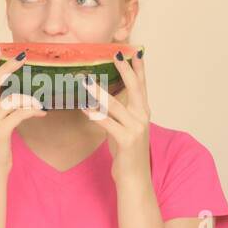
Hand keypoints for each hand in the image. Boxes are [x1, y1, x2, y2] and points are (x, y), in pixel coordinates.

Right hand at [0, 47, 45, 173]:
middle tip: (22, 57)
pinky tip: (42, 112)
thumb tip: (24, 96)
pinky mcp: (0, 130)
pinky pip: (20, 113)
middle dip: (8, 67)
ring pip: (11, 98)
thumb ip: (4, 109)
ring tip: (40, 97)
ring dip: (29, 95)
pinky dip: (33, 110)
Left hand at [82, 49, 150, 183]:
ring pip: (115, 105)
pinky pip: (107, 123)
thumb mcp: (124, 127)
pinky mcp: (126, 139)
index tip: (134, 51)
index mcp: (143, 112)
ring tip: (86, 80)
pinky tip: (84, 107)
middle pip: (134, 88)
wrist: (134, 176)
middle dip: (126, 70)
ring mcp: (136, 128)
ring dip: (99, 91)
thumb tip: (102, 98)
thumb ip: (118, 112)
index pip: (142, 85)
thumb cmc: (126, 151)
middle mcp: (143, 116)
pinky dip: (95, 114)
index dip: (138, 68)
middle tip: (116, 54)